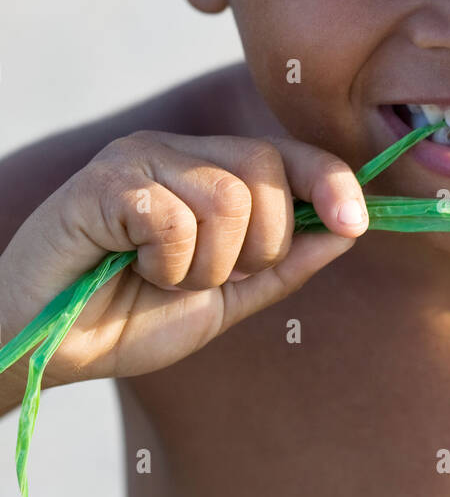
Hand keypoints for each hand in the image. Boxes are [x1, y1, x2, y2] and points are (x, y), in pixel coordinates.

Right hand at [0, 131, 368, 381]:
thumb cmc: (126, 317)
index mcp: (209, 168)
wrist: (46, 347)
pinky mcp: (104, 181)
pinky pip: (174, 217)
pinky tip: (130, 267)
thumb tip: (350, 229)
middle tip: (204, 278)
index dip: (329, 182)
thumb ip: (284, 263)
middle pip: (267, 174)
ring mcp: (139, 158)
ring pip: (228, 198)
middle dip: (255, 247)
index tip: (356, 222)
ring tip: (161, 276)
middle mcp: (177, 150)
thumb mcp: (225, 298)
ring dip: (205, 265)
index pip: (288, 154)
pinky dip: (164, 262)